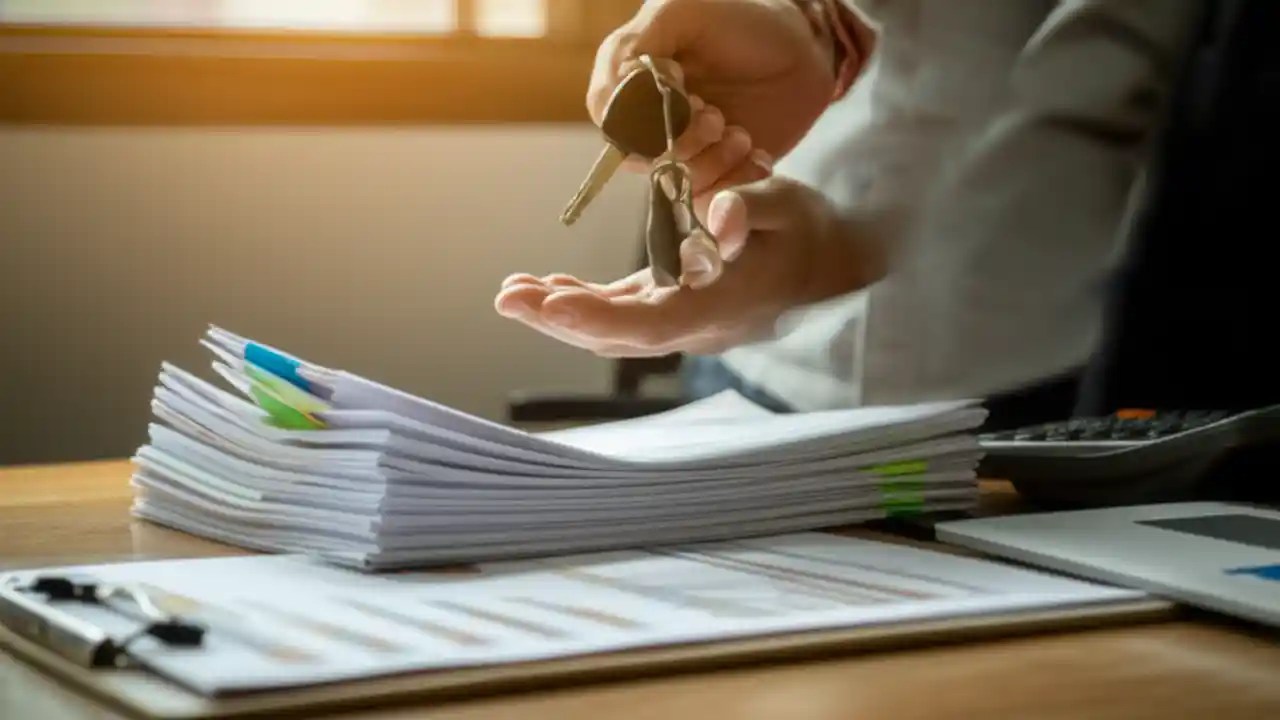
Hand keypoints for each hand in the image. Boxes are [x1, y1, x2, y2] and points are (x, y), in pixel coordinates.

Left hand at [495, 177, 884, 356]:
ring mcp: (682, 320)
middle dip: (559, 319)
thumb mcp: (791, 205)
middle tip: (508, 298)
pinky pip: (623, 313)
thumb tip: (717, 214)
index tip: (551, 305)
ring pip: (614, 328)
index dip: (598, 319)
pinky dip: (585, 304)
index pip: (652, 323)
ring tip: (513, 294)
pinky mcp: (674, 306)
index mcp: (722, 305)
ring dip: (561, 313)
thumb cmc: (808, 232)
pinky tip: (550, 290)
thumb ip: (755, 206)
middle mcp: (695, 324)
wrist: (830, 265)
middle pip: (619, 335)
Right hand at [592, 0, 871, 213]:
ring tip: (741, 134)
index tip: (681, 89)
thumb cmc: (745, 18)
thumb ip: (634, 46)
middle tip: (717, 117)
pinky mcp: (720, 171)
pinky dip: (737, 179)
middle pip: (641, 158)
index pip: (610, 119)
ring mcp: (687, 149)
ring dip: (714, 160)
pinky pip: (713, 197)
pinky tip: (756, 153)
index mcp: (633, 81)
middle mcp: (653, 120)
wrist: (807, 48)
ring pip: (677, 180)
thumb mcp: (681, 11)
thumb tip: (615, 95)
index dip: (641, 118)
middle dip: (684, 141)